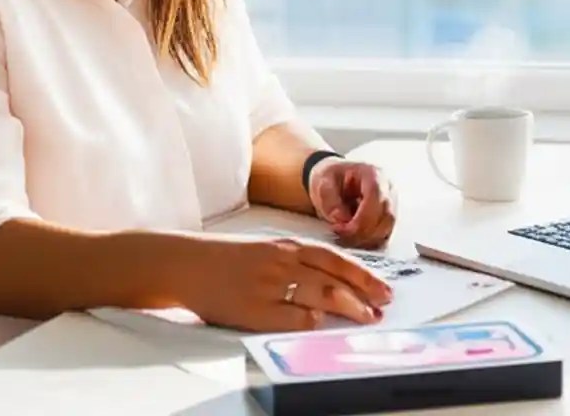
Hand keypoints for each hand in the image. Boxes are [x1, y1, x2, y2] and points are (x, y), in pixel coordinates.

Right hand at [175, 235, 392, 332]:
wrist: (186, 263)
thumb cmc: (224, 258)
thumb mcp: (265, 249)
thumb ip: (295, 261)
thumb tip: (331, 281)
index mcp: (286, 246)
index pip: (336, 260)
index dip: (364, 275)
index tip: (383, 288)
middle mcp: (283, 262)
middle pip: (336, 279)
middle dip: (365, 294)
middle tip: (383, 306)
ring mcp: (270, 286)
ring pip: (323, 296)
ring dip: (350, 308)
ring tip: (366, 317)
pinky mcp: (255, 309)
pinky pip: (294, 317)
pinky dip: (313, 321)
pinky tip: (323, 324)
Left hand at [308, 158, 396, 248]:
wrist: (332, 182)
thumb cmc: (329, 180)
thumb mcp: (322, 184)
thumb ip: (330, 201)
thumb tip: (342, 219)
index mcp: (373, 175)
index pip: (377, 199)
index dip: (362, 219)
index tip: (343, 230)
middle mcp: (387, 190)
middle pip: (386, 217)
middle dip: (363, 233)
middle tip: (341, 238)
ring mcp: (390, 206)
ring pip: (387, 230)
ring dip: (366, 240)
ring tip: (343, 240)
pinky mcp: (387, 221)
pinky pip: (383, 238)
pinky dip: (368, 243)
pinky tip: (351, 242)